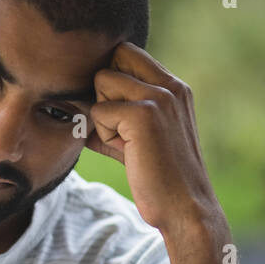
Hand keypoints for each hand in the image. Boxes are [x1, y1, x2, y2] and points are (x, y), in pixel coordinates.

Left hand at [86, 42, 221, 232]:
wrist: (186, 210)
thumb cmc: (160, 179)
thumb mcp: (138, 139)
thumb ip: (117, 116)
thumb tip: (78, 106)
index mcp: (174, 87)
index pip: (127, 53)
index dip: (111, 80)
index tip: (116, 114)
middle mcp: (170, 85)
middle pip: (113, 59)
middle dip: (104, 92)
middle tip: (119, 128)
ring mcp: (159, 97)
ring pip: (102, 82)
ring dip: (103, 115)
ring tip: (125, 143)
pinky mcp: (144, 114)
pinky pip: (98, 111)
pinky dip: (104, 136)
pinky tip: (127, 153)